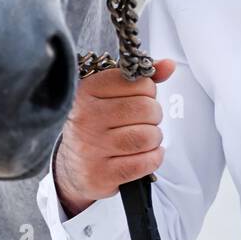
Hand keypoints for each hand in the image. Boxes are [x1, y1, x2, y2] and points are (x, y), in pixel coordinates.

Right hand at [53, 59, 176, 217]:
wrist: (72, 167)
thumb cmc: (96, 126)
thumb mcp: (109, 96)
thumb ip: (139, 79)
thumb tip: (168, 65)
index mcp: (86, 91)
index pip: (137, 82)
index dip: (147, 91)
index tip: (140, 98)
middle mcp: (85, 117)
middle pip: (146, 109)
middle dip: (154, 116)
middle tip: (145, 121)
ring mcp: (91, 147)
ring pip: (148, 136)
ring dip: (154, 139)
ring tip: (145, 139)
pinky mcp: (100, 174)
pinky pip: (145, 162)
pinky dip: (153, 158)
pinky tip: (145, 155)